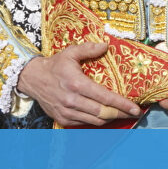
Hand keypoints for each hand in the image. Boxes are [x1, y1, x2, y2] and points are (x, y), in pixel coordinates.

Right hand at [16, 42, 140, 126]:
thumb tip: (106, 45)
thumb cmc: (55, 65)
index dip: (123, 104)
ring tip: (122, 113)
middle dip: (121, 113)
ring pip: (95, 120)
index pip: (105, 97)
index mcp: (77, 84)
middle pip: (103, 112)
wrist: (32, 79)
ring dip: (111, 118)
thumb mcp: (70, 52)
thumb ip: (89, 49)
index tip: (136, 108)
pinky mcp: (62, 119)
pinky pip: (85, 123)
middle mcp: (72, 100)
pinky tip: (105, 115)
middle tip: (134, 112)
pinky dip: (97, 120)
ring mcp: (67, 112)